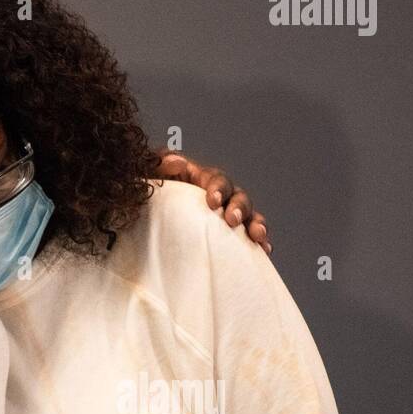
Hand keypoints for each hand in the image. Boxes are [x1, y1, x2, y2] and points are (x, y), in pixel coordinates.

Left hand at [153, 149, 271, 254]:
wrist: (148, 214)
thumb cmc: (149, 191)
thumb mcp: (149, 175)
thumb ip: (158, 165)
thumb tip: (175, 162)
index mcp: (203, 179)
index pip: (217, 180)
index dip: (218, 189)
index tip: (212, 202)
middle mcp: (221, 196)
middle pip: (239, 197)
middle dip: (238, 208)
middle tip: (231, 221)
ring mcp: (227, 215)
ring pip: (250, 217)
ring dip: (256, 224)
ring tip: (258, 238)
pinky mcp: (230, 235)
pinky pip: (249, 238)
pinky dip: (258, 243)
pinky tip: (264, 251)